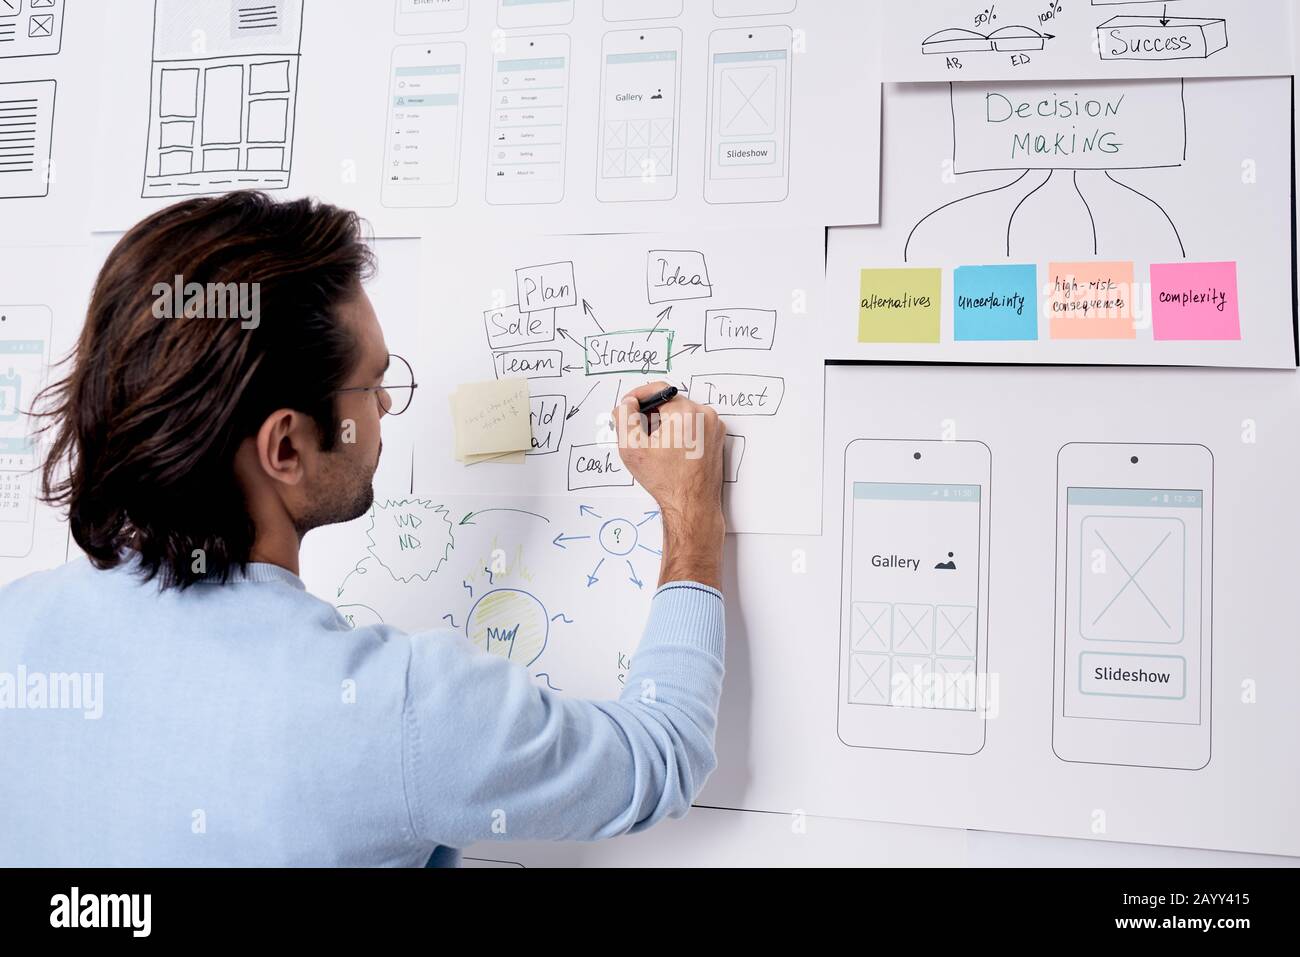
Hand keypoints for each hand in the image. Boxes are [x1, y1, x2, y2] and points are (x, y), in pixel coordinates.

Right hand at [614, 382, 725, 589]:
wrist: (691, 505)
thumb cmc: (666, 481)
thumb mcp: (632, 448)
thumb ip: (625, 418)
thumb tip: (627, 404)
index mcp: (686, 413)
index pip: (658, 389)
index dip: (638, 396)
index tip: (628, 407)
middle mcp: (705, 415)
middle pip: (669, 402)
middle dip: (650, 413)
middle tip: (637, 432)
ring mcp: (714, 426)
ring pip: (681, 413)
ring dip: (664, 422)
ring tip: (655, 445)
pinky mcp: (717, 436)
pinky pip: (693, 424)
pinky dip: (679, 430)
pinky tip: (670, 449)